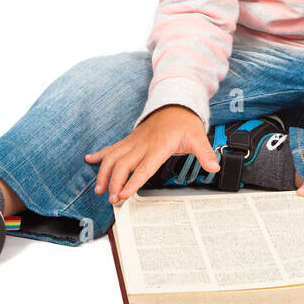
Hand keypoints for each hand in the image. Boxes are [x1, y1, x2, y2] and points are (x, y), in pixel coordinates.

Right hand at [85, 104, 217, 203]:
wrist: (175, 104)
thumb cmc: (184, 122)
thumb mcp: (198, 137)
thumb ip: (205, 153)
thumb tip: (214, 166)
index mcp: (158, 146)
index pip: (144, 167)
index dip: (133, 181)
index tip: (124, 194)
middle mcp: (142, 144)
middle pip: (123, 164)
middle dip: (115, 182)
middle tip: (111, 199)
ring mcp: (133, 141)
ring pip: (113, 157)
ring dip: (104, 173)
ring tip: (99, 189)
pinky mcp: (129, 140)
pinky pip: (111, 147)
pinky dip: (99, 154)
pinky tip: (88, 160)